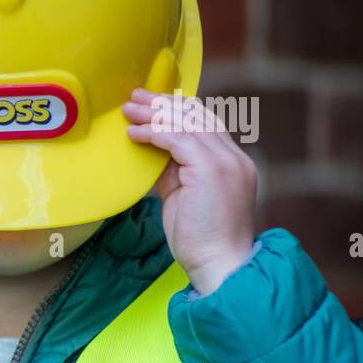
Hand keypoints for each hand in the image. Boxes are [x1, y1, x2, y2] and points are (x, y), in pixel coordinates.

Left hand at [123, 88, 256, 295]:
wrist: (219, 265)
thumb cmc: (200, 240)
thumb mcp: (184, 198)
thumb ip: (175, 172)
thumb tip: (155, 152)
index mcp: (232, 164)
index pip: (207, 124)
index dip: (179, 110)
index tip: (153, 105)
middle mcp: (233, 158)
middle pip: (197, 116)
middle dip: (164, 104)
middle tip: (136, 97)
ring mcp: (225, 161)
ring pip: (186, 123)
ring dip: (154, 114)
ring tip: (128, 110)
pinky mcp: (210, 169)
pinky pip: (176, 138)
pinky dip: (152, 132)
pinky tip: (133, 133)